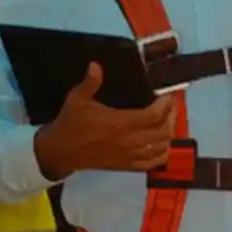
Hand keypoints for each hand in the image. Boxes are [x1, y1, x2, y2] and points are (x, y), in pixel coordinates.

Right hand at [34, 62, 176, 179]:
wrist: (61, 152)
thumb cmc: (71, 124)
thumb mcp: (76, 99)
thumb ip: (89, 82)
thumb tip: (96, 65)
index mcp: (118, 123)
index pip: (153, 115)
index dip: (165, 105)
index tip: (168, 94)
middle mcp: (128, 141)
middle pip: (163, 131)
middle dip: (171, 115)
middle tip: (170, 104)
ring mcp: (129, 156)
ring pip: (161, 146)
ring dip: (169, 133)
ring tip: (168, 119)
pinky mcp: (127, 166)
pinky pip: (154, 162)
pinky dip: (163, 152)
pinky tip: (162, 142)